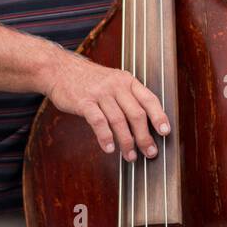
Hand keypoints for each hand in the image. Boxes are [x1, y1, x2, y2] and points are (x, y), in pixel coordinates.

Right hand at [41, 50, 170, 160]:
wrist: (60, 69)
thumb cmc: (90, 81)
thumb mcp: (114, 81)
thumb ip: (127, 98)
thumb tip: (143, 124)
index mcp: (128, 81)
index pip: (149, 99)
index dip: (159, 116)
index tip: (166, 132)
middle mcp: (117, 85)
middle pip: (136, 113)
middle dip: (145, 136)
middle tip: (150, 152)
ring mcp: (100, 93)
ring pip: (119, 120)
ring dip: (127, 142)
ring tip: (130, 156)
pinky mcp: (84, 102)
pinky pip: (98, 121)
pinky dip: (105, 137)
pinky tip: (109, 149)